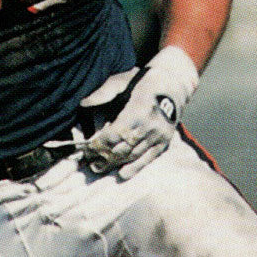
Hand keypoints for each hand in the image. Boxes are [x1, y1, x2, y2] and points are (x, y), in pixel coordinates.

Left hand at [82, 46, 198, 179]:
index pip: (115, 134)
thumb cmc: (143, 82)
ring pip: (133, 155)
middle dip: (103, 156)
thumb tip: (82, 103)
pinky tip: (121, 174)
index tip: (87, 147)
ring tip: (98, 168)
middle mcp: (150, 126)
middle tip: (89, 161)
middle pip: (122, 148)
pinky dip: (134, 168)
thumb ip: (103, 93)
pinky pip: (148, 159)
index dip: (99, 143)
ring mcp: (159, 136)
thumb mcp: (122, 81)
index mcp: (138, 110)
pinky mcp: (165, 142)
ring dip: (114, 163)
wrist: (173, 84)